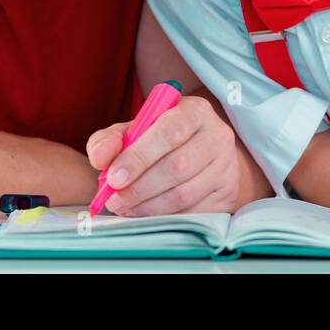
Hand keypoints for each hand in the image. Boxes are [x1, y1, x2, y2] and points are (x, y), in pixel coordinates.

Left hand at [84, 95, 239, 216]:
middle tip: (116, 200)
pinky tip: (147, 214)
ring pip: (184, 194)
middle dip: (139, 188)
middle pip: (177, 166)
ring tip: (126, 208)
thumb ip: (109, 140)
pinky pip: (193, 213)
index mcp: (194, 111)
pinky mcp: (228, 193)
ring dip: (148, 206)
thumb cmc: (158, 140)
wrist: (197, 153)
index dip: (139, 157)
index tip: (113, 177)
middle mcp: (217, 135)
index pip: (168, 132)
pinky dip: (165, 218)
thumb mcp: (132, 131)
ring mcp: (226, 166)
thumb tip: (101, 158)